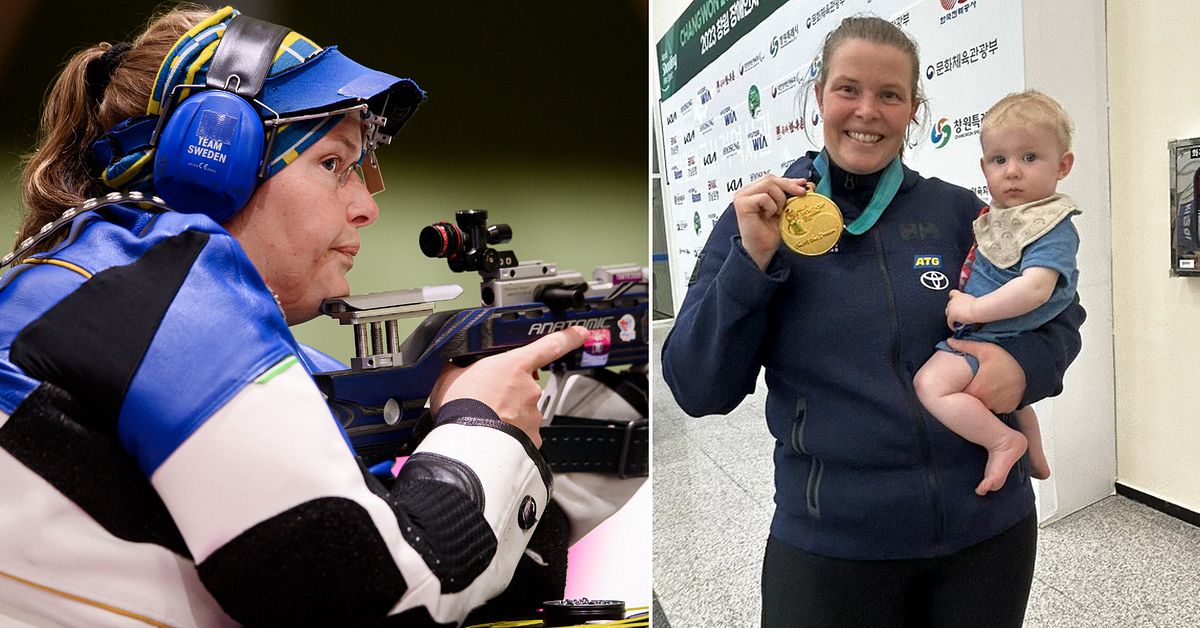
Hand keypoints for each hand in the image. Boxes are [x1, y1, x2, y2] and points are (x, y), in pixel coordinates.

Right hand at [428, 326, 588, 447]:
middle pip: (525, 385)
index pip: (550, 345)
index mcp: (515, 366)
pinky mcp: (531, 439)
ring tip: (484, 419)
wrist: (467, 445)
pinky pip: (522, 433)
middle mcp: (529, 390)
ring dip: (507, 414)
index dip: (568, 338)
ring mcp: (532, 415)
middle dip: (509, 391)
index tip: (579, 334)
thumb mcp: (451, 376)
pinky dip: (510, 435)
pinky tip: (492, 435)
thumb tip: (453, 365)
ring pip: (523, 411)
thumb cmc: (461, 408)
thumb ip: (460, 366)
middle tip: (486, 398)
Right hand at [731, 174, 809, 270]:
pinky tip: (768, 217)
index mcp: (753, 191)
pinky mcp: (742, 204)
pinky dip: (771, 207)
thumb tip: (808, 184)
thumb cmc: (769, 232)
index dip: (788, 180)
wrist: (762, 250)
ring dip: (779, 199)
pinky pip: (763, 197)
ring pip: (768, 185)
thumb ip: (792, 195)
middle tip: (801, 194)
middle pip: (770, 178)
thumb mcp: (785, 209)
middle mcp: (745, 192)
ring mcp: (742, 197)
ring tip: (777, 213)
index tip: (803, 184)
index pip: (771, 179)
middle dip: (788, 186)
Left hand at [945, 290, 976, 329]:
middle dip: (953, 308)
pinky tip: (955, 328)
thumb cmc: (979, 304)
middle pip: (949, 304)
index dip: (953, 297)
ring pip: (948, 312)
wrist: (978, 309)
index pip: (952, 293)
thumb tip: (970, 305)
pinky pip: (949, 322)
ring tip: (957, 320)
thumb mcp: (972, 299)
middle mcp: (953, 301)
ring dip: (951, 316)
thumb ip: (968, 300)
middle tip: (959, 313)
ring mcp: (951, 308)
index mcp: (959, 295)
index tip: (955, 300)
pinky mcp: (951, 316)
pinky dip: (952, 325)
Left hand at [946, 338, 1025, 412]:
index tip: (965, 382)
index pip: (961, 394)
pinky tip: (998, 390)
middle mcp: (986, 402)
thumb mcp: (984, 349)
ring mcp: (998, 407)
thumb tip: (949, 341)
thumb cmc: (1008, 359)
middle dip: (973, 393)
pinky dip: (996, 401)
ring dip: (984, 398)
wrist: (1033, 367)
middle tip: (978, 382)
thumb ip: (964, 346)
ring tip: (989, 385)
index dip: (962, 388)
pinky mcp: (1008, 408)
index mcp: (977, 389)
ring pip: (984, 406)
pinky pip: (997, 408)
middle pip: (972, 402)